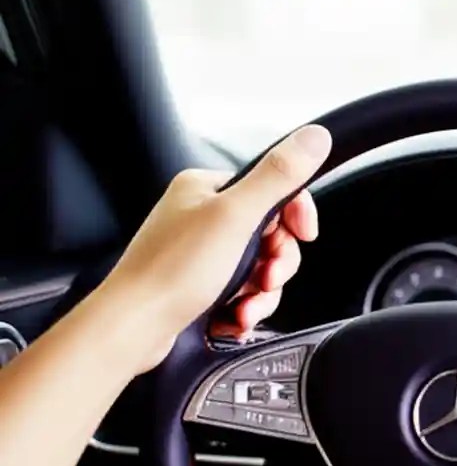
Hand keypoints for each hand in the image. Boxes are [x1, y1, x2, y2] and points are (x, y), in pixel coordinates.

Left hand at [101, 125, 331, 372]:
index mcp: (207, 188)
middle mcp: (202, 216)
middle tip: (266, 278)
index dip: (296, 216)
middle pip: (272, 234)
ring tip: (245, 306)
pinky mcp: (201, 284)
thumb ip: (278, 176)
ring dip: (262, 292)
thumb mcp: (236, 217)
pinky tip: (234, 317)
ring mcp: (201, 252)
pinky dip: (245, 307)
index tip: (305, 235)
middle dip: (276, 264)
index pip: (273, 189)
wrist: (133, 328)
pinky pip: (243, 291)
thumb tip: (314, 137)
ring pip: (260, 267)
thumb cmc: (171, 272)